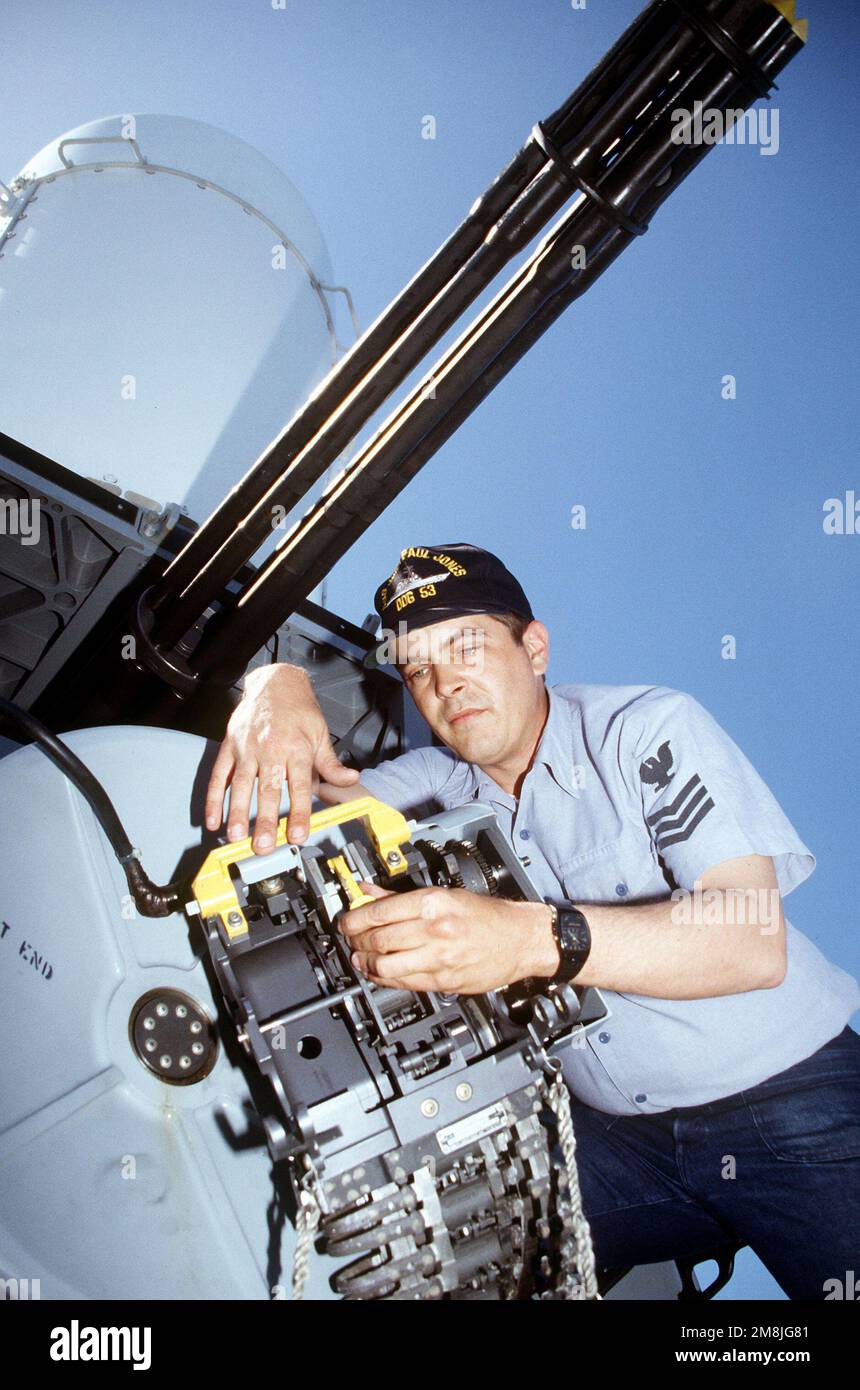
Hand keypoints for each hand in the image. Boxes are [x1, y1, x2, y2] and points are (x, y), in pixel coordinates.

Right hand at [204, 663, 359, 852]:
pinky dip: (214, 798)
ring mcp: (247, 747)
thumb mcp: (320, 734)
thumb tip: (351, 779)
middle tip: (263, 845)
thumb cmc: (299, 710)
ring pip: (242, 784)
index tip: (299, 835)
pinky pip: (220, 775)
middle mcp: (271, 748)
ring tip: (236, 836)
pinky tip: (213, 819)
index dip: (300, 813)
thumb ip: (331, 763)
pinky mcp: (229, 746)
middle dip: (265, 819)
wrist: (275, 683)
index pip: (300, 786)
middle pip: (268, 789)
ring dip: (237, 812)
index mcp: (297, 748)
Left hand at [339, 880, 557, 993]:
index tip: (345, 922)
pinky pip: (404, 982)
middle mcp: (434, 928)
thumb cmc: (488, 916)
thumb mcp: (445, 895)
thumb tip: (369, 891)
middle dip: (356, 942)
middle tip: (351, 940)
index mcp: (432, 902)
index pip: (378, 912)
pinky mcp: (444, 980)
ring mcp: (439, 957)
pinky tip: (379, 973)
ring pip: (385, 964)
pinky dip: (384, 978)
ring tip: (361, 959)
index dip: (353, 920)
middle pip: (377, 939)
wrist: (521, 938)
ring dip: (366, 964)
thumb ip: (402, 896)